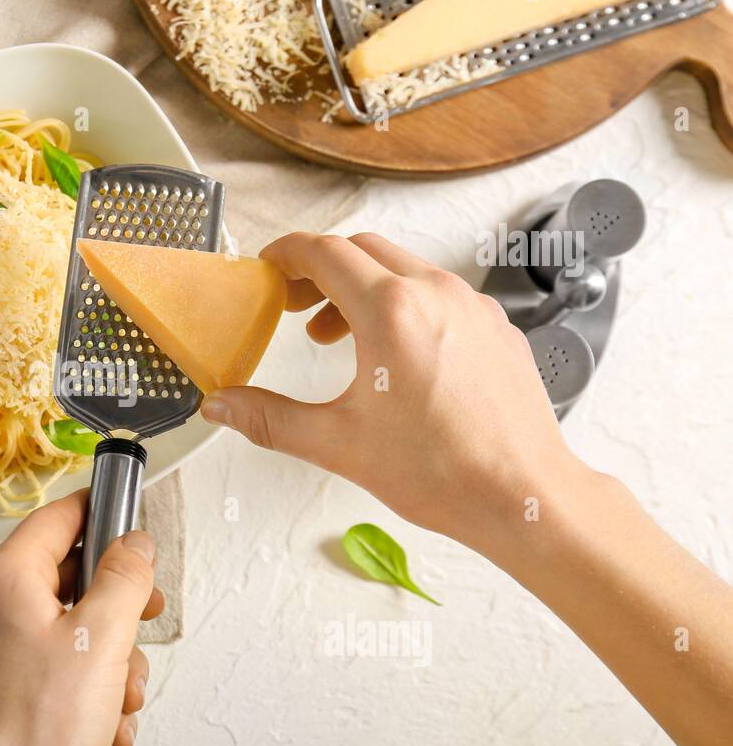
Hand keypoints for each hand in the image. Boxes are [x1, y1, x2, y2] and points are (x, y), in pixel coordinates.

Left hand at [0, 489, 163, 745]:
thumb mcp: (103, 635)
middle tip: (141, 620)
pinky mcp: (10, 680)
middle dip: (119, 608)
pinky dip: (94, 687)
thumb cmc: (39, 728)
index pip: (59, 515)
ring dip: (113, 659)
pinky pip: (65, 662)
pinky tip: (105, 720)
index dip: (103, 513)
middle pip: (73, 574)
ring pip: (78, 624)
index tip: (132, 518)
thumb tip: (135, 543)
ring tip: (118, 693)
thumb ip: (125, 576)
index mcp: (3, 577)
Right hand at [201, 232, 594, 553]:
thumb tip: (223, 406)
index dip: (287, 254)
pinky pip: (440, 293)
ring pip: (404, 269)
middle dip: (320, 270)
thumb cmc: (443, 471)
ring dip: (361, 288)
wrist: (522, 496)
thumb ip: (270, 418)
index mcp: (390, 311)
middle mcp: (436, 294)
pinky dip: (404, 304)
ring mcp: (473, 306)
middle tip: (292, 304)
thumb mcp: (337, 444)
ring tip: (335, 335)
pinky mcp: (497, 326)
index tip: (268, 267)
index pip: (325, 252)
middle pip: (363, 250)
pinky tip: (393, 354)